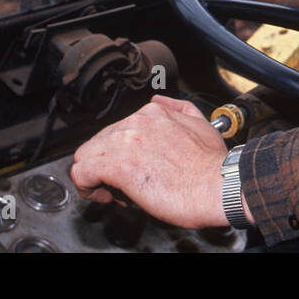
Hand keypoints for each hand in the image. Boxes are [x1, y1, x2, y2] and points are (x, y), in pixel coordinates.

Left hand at [70, 95, 236, 229]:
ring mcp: (123, 143)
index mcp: (153, 115)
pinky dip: (87, 187)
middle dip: (108, 165)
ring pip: (85, 156)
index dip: (122, 154)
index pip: (117, 131)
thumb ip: (178, 109)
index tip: (134, 170)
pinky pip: (81, 173)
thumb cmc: (212, 164)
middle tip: (126, 185)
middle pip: (98, 143)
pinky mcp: (115, 166)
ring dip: (96, 176)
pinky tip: (106, 196)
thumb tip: (161, 102)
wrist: (217, 184)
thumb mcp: (200, 124)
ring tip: (115, 192)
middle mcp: (135, 124)